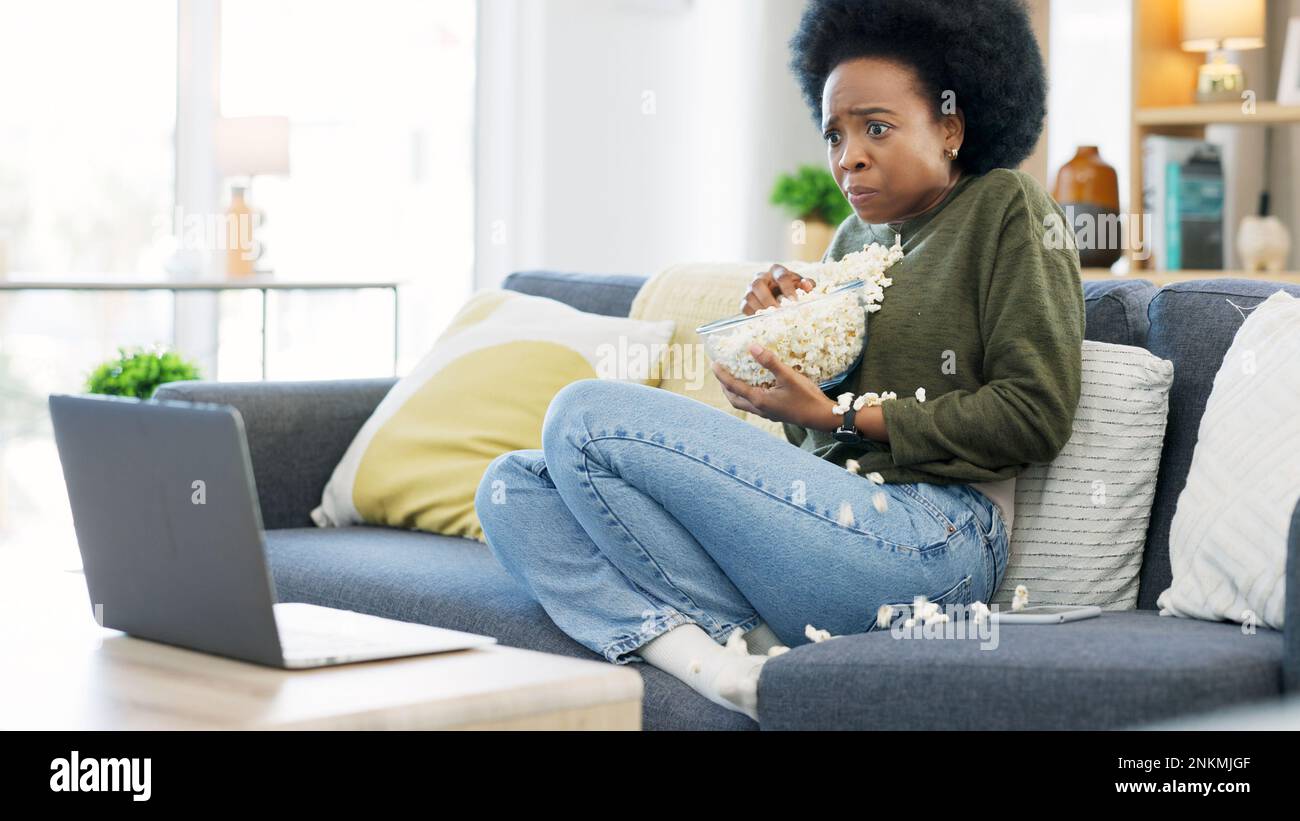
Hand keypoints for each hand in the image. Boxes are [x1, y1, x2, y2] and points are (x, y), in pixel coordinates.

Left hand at [712, 343, 837, 429]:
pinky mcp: (775, 414)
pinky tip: (756, 386)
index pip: (733, 387)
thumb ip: (769, 361)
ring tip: (734, 379)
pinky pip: (754, 405)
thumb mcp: (788, 376)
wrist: (822, 417)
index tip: (714, 364)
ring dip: (735, 392)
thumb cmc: (806, 397)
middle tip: (721, 372)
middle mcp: (759, 409)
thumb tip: (751, 346)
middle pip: (734, 399)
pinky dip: (748, 395)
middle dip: (725, 386)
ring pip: (743, 404)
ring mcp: (767, 413)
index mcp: (759, 400)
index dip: (722, 375)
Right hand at [740, 264, 815, 315]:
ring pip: (749, 296)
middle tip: (778, 311)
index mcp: (777, 271)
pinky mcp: (746, 301)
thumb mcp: (801, 285)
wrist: (781, 294)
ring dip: (760, 308)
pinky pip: (745, 307)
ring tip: (771, 317)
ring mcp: (751, 289)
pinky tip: (764, 319)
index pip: (781, 276)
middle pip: (758, 284)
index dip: (788, 289)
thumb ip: (807, 285)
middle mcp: (761, 277)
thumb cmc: (792, 288)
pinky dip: (753, 314)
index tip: (794, 302)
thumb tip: (807, 285)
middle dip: (768, 299)